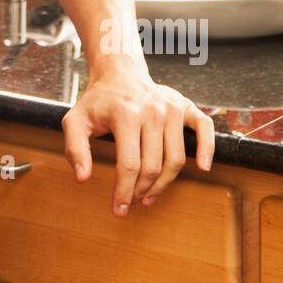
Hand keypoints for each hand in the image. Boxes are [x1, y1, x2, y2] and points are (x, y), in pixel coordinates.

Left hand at [61, 64, 214, 215]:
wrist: (119, 73)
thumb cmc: (98, 101)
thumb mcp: (75, 120)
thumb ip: (75, 148)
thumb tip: (82, 178)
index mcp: (126, 114)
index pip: (129, 165)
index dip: (124, 192)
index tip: (118, 209)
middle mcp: (152, 111)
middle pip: (153, 166)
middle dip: (141, 191)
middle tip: (131, 202)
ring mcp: (172, 108)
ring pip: (175, 158)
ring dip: (164, 184)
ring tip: (149, 196)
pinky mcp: (185, 106)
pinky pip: (204, 130)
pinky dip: (207, 149)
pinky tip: (202, 167)